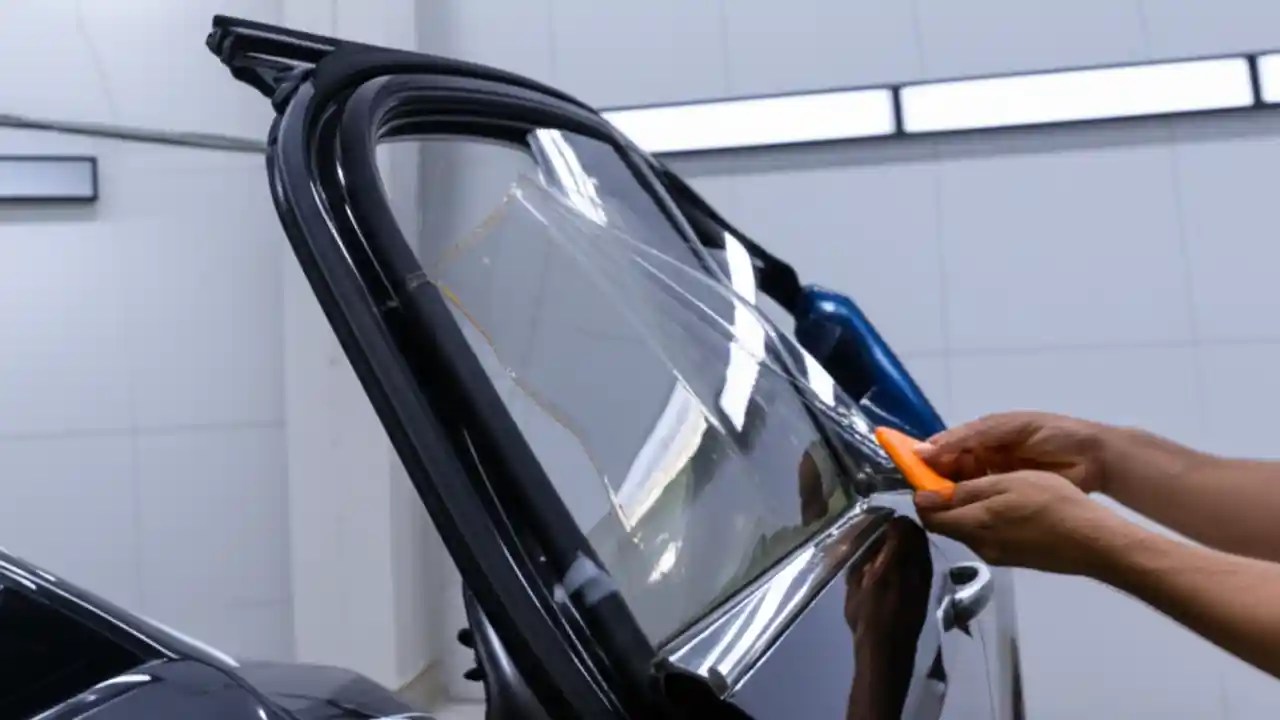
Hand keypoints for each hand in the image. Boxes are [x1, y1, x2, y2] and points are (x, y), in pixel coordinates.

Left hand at [914, 470, 1124, 574]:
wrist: (1094, 542)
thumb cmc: (1051, 503)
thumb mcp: (1006, 485)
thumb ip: (964, 492)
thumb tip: (923, 499)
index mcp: (973, 526)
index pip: (929, 517)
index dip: (925, 496)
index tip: (932, 475)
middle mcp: (979, 546)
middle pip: (947, 525)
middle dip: (945, 503)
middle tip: (960, 477)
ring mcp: (997, 556)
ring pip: (967, 531)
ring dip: (967, 511)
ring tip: (986, 487)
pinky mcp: (1014, 559)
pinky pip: (987, 538)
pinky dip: (985, 520)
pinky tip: (1005, 506)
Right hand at [917, 411, 1111, 493]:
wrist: (1095, 457)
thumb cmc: (1052, 433)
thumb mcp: (1007, 428)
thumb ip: (967, 437)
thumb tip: (923, 450)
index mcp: (982, 436)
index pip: (944, 448)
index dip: (925, 460)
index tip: (906, 473)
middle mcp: (984, 458)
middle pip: (949, 472)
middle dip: (933, 483)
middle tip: (918, 499)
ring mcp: (996, 480)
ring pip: (963, 490)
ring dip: (949, 499)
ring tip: (932, 512)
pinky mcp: (1010, 499)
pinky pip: (983, 504)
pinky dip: (970, 511)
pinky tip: (957, 521)